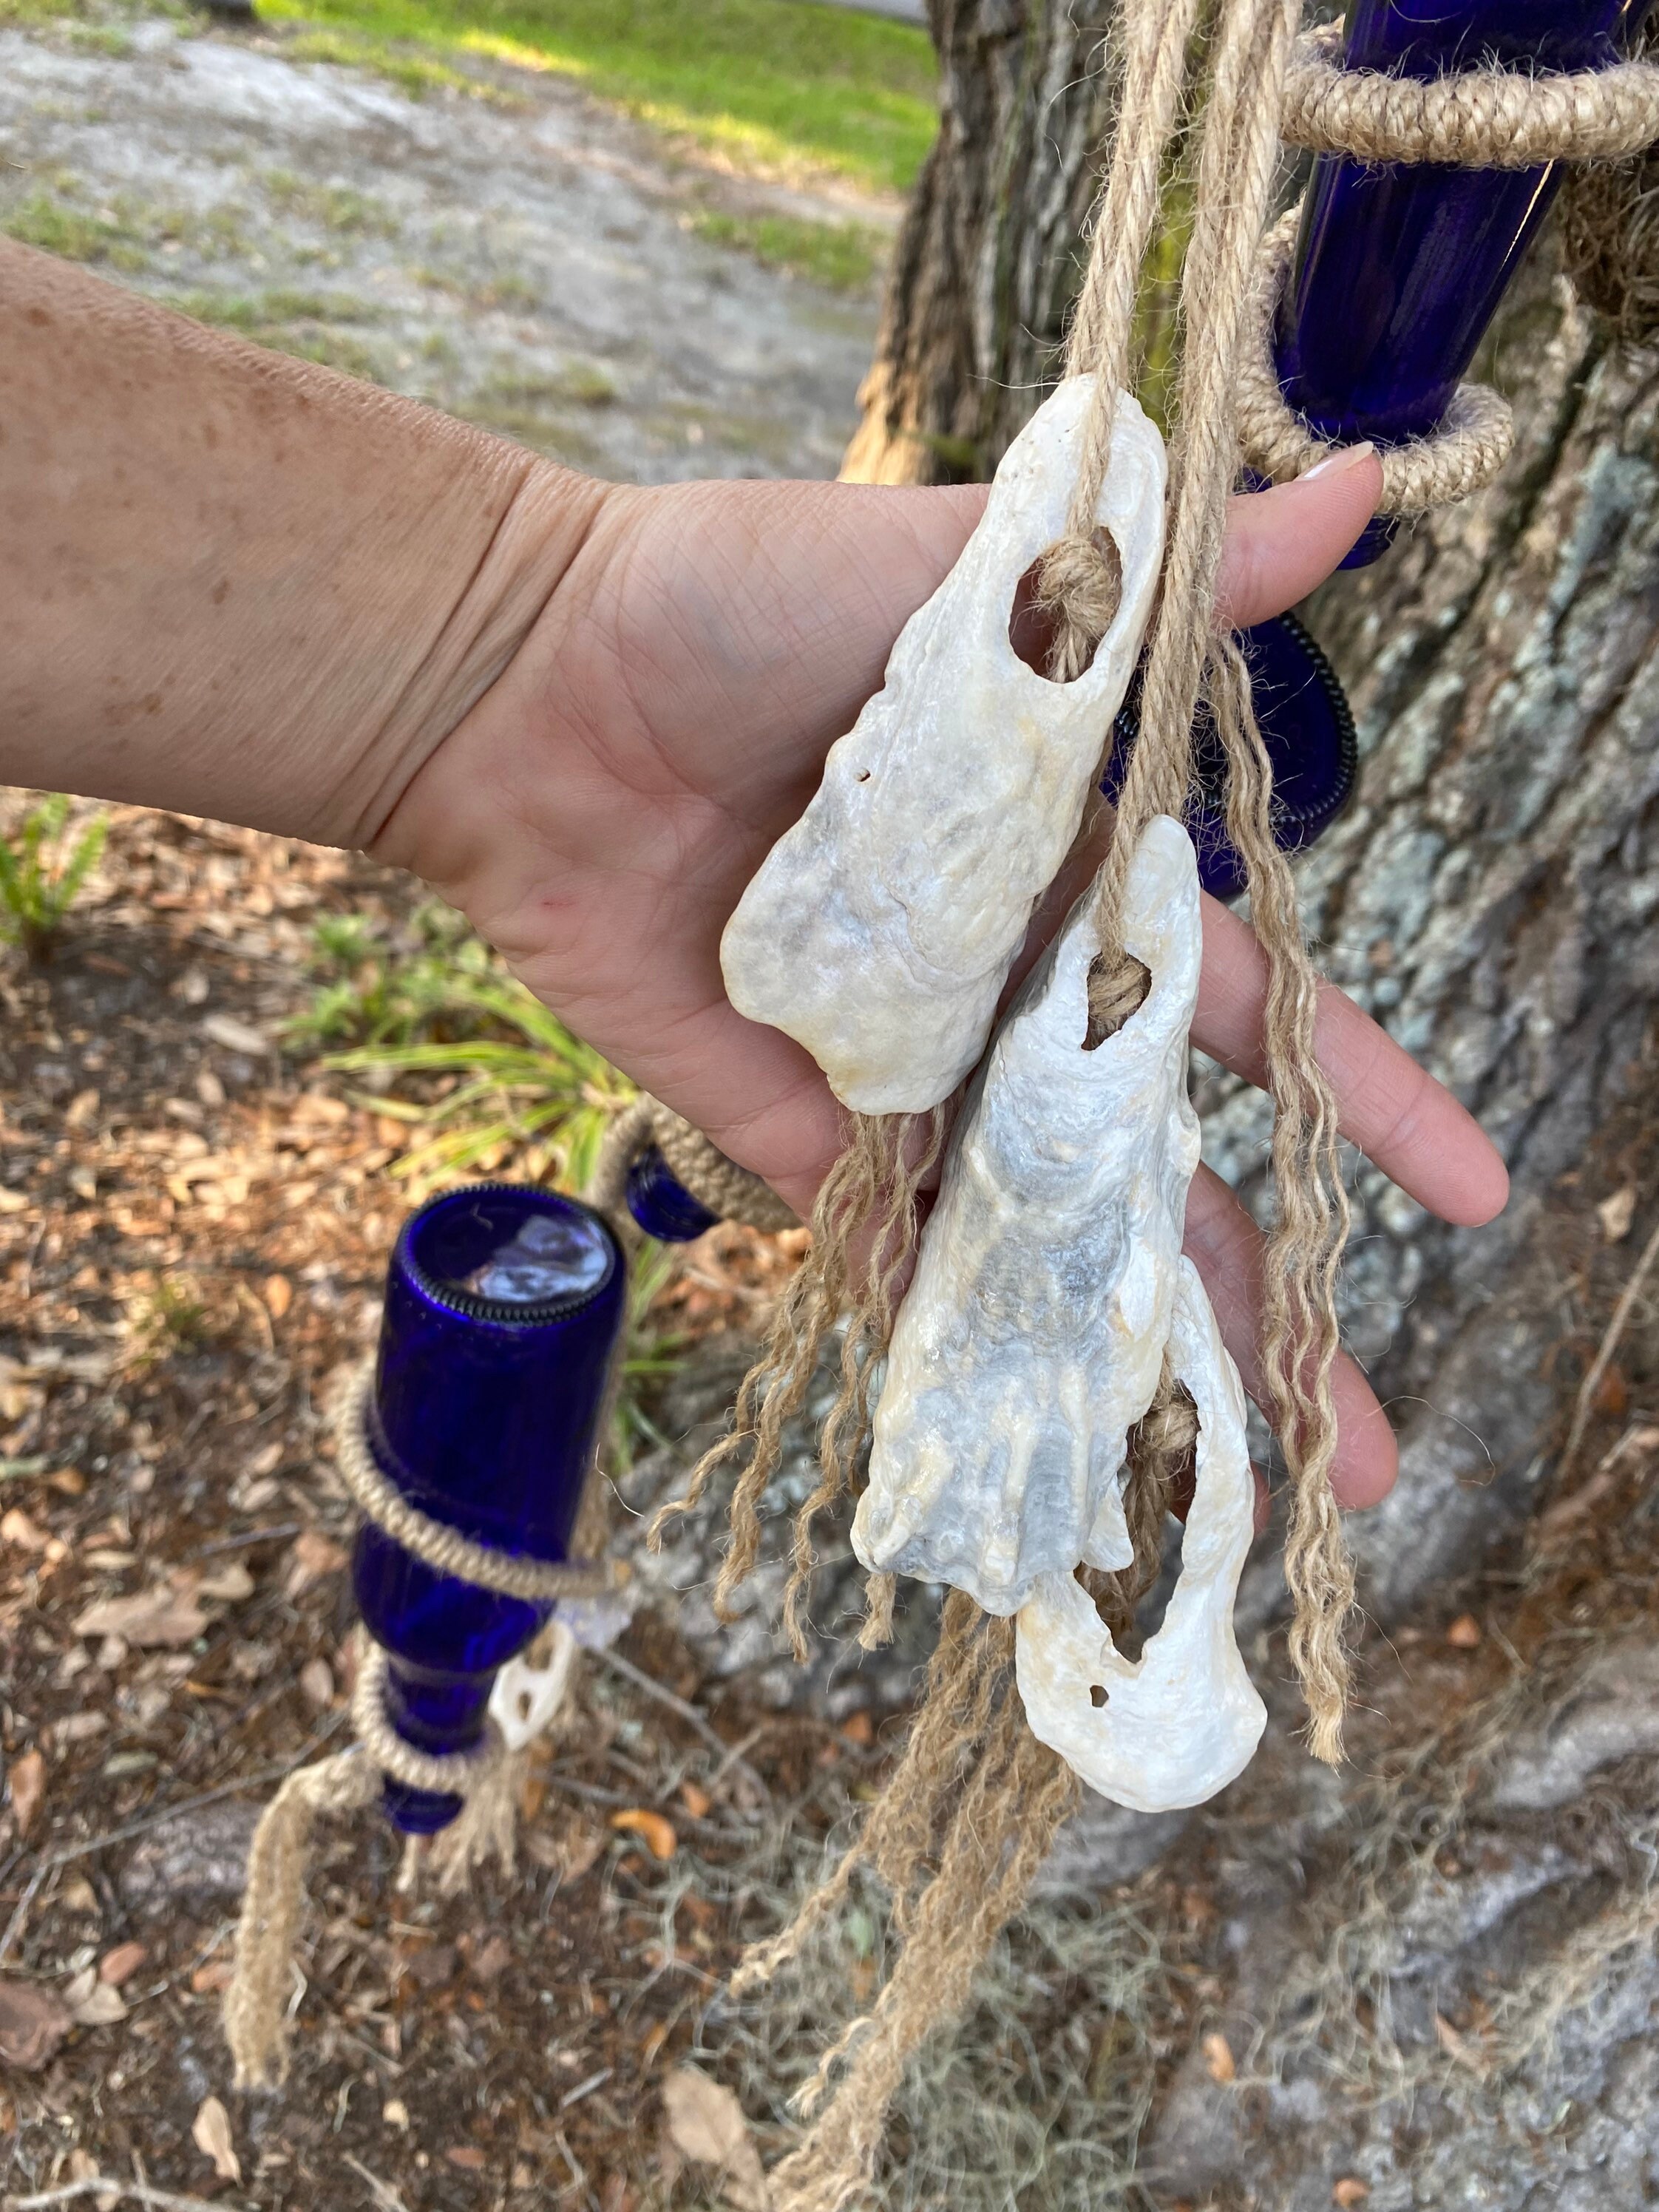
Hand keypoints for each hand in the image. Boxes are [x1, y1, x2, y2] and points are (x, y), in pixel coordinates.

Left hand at [379, 445, 1508, 1515]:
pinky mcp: (782, 1122)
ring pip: (1034, 1233)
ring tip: (1206, 1496)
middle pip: (1157, 1160)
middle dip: (1260, 1292)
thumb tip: (1352, 489)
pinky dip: (942, 1338)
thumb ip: (1158, 574)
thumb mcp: (968, 570)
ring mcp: (897, 1063)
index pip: (1240, 998)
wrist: (525, 680)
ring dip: (1117, 1355)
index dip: (1360, 1094)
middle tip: (1363, 1457)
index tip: (1466, 1193)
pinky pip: (879, 1248)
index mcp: (1066, 860)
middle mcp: (998, 979)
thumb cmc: (741, 599)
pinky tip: (1021, 1457)